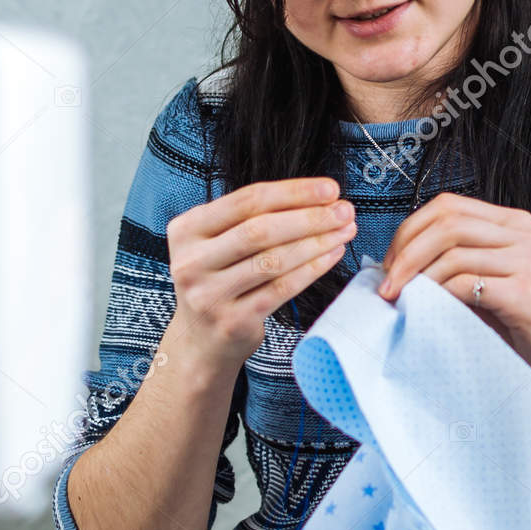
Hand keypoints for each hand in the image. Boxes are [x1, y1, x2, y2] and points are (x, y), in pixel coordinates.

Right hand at [166, 176, 356, 371]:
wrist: (199, 340)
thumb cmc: (218, 282)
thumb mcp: (217, 244)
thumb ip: (251, 219)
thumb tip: (316, 197)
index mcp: (186, 230)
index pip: (246, 201)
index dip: (293, 192)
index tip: (328, 188)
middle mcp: (191, 261)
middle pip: (260, 230)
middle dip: (310, 217)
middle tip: (344, 210)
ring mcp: (209, 294)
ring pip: (273, 260)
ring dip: (316, 242)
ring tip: (344, 231)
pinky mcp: (232, 321)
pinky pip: (281, 289)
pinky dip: (312, 270)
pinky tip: (331, 256)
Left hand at [377, 192, 530, 394]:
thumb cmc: (527, 326)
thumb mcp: (491, 283)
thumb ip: (456, 266)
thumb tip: (395, 266)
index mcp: (514, 224)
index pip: (447, 206)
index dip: (409, 231)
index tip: (390, 263)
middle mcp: (524, 234)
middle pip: (446, 223)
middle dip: (405, 253)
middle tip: (387, 284)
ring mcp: (529, 261)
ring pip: (452, 252)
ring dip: (417, 278)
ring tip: (402, 301)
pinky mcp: (527, 293)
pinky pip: (467, 283)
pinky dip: (439, 296)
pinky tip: (429, 312)